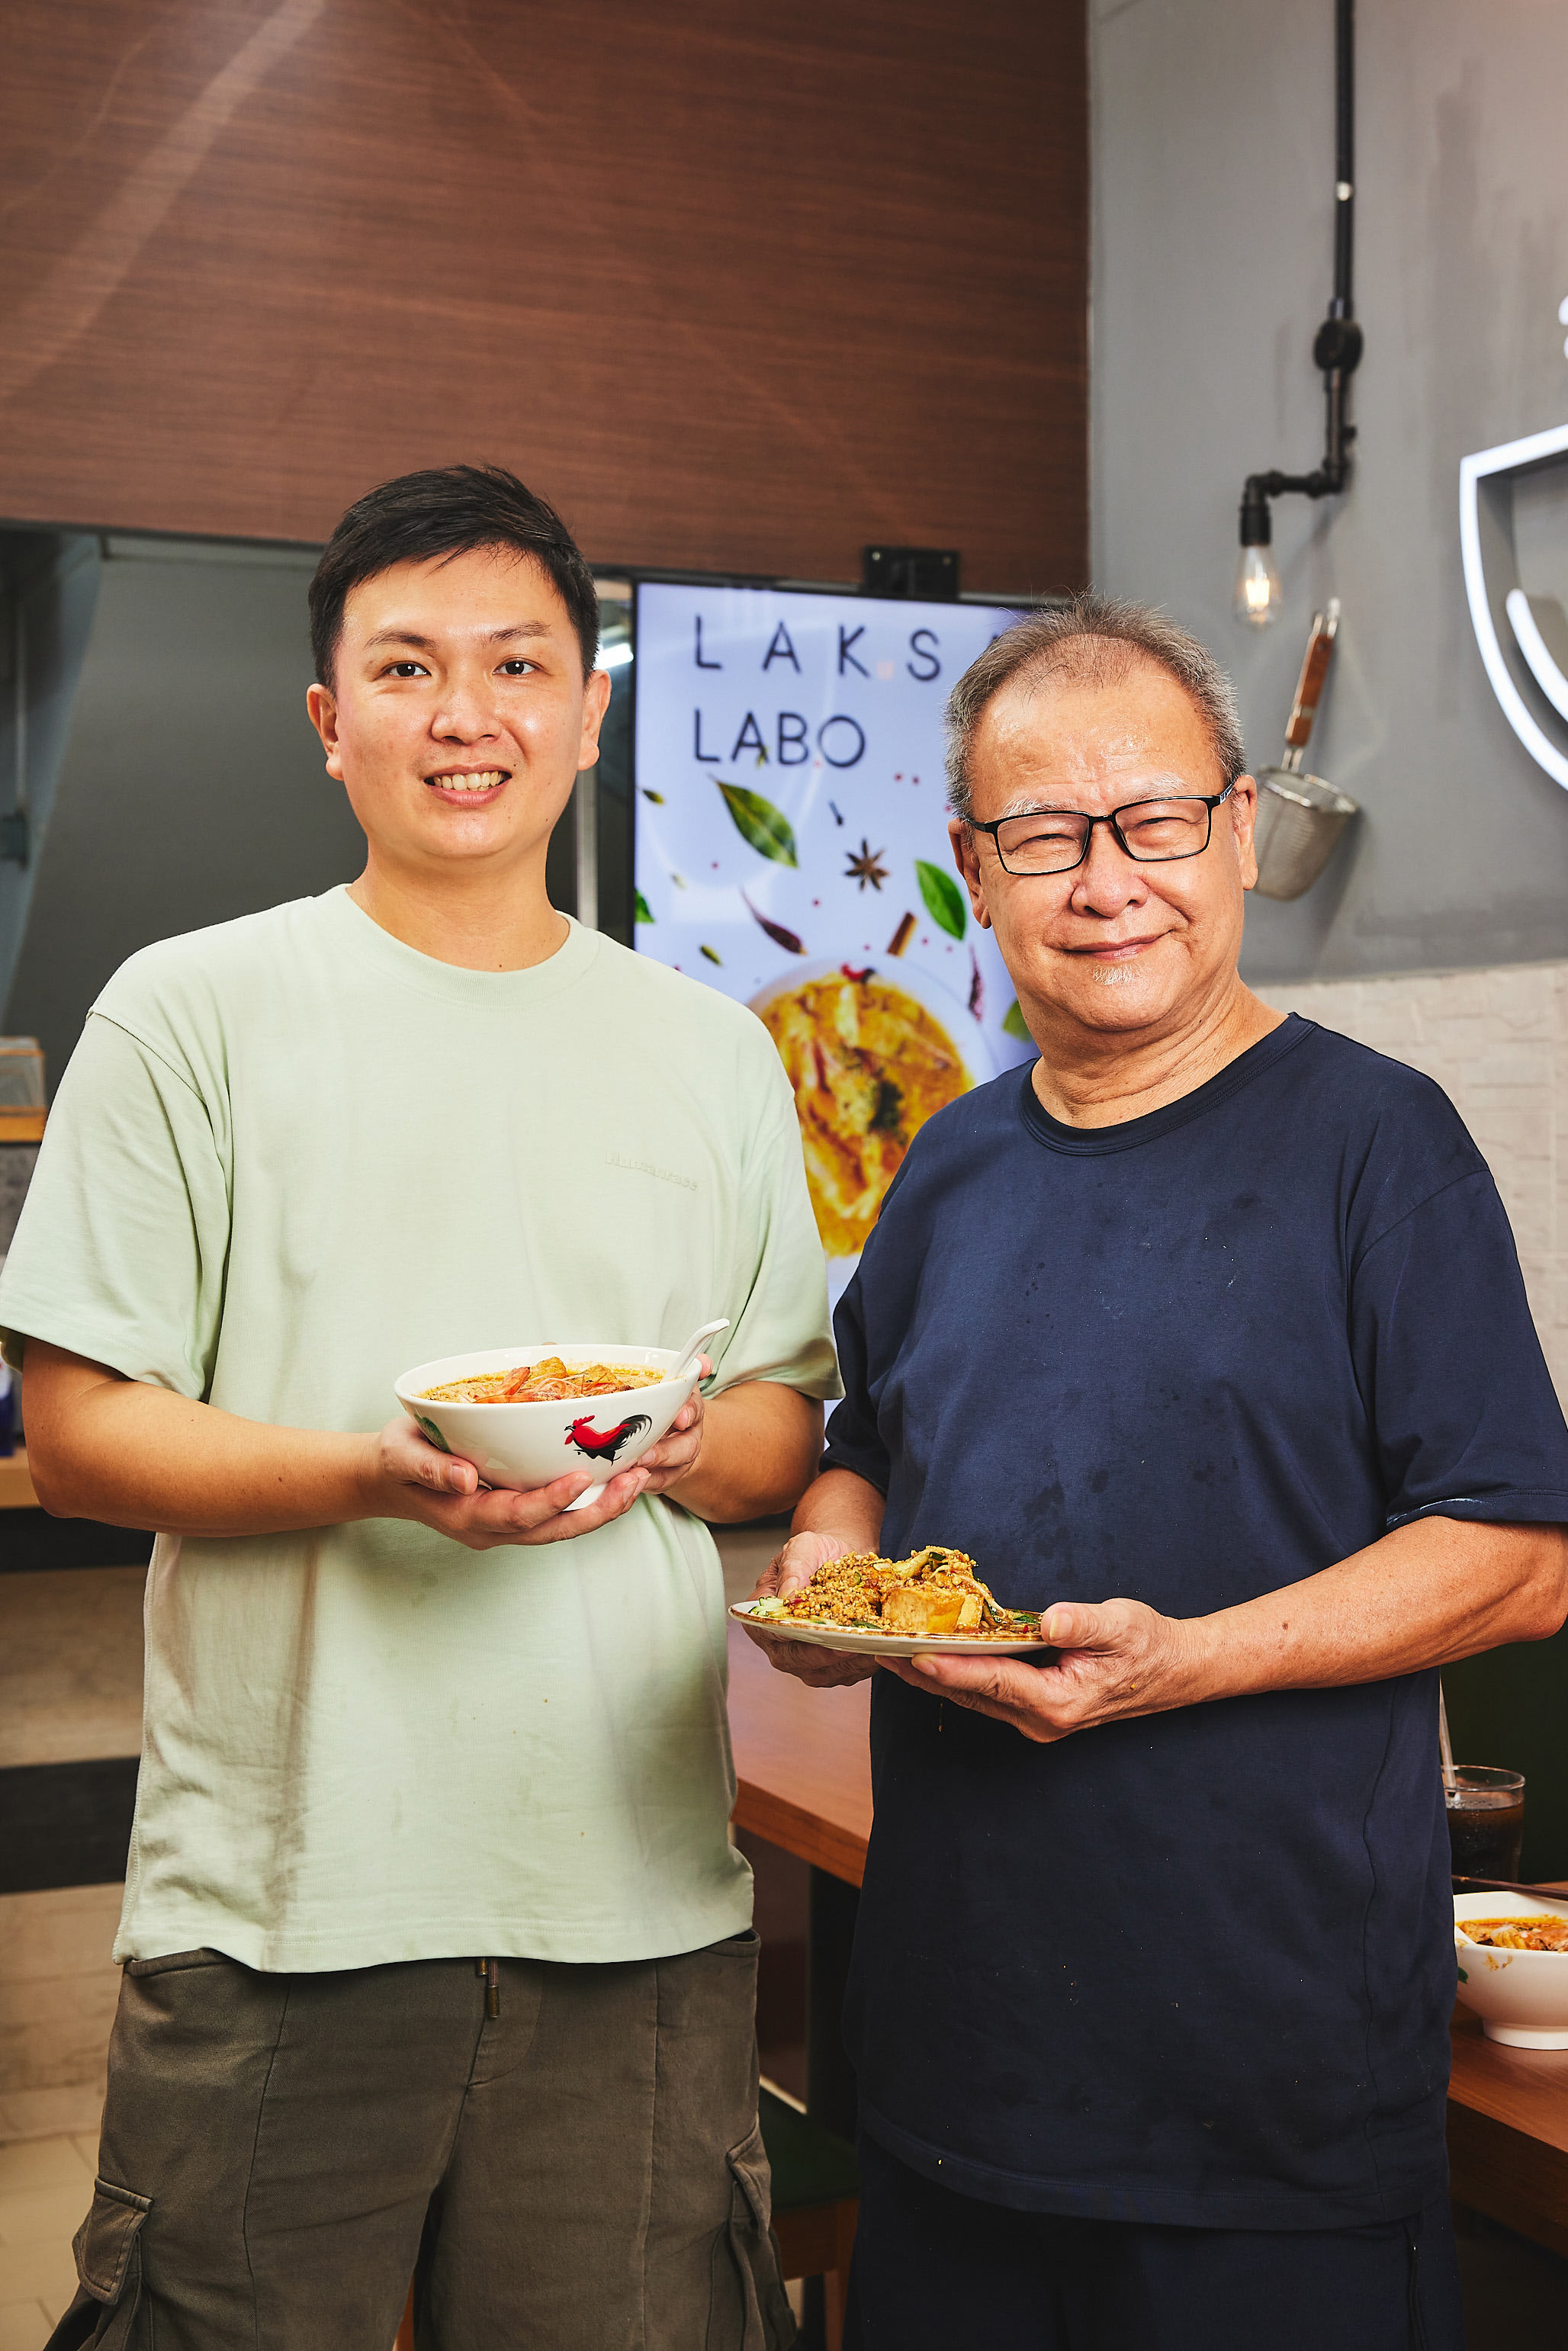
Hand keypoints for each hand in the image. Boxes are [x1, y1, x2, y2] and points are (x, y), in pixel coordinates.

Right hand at [372, 1416, 650, 1549]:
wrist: (388, 1478)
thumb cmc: (395, 1461)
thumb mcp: (401, 1456)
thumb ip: (431, 1468)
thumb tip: (465, 1480)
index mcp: (466, 1515)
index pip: (517, 1514)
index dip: (552, 1499)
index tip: (583, 1477)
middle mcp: (492, 1528)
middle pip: (554, 1529)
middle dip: (598, 1510)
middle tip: (636, 1479)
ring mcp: (506, 1524)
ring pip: (562, 1525)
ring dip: (603, 1506)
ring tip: (639, 1477)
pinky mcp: (515, 1512)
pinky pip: (558, 1513)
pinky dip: (589, 1499)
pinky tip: (615, 1475)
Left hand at [632, 1356, 708, 1499]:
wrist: (676, 1435)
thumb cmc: (668, 1406)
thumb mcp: (676, 1385)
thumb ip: (687, 1371)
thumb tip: (704, 1362)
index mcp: (690, 1412)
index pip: (695, 1410)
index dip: (689, 1413)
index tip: (680, 1418)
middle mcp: (688, 1439)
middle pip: (685, 1448)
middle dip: (665, 1452)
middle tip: (644, 1455)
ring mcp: (678, 1463)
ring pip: (671, 1472)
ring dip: (652, 1473)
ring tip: (631, 1470)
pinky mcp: (664, 1479)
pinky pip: (656, 1485)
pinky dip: (643, 1485)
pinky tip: (625, 1481)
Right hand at [743, 1528, 878, 1687]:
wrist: (839, 1560)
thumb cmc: (814, 1554)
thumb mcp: (801, 1549)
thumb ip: (793, 1569)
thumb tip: (787, 1595)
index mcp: (762, 1619)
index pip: (773, 1633)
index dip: (793, 1636)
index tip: (816, 1633)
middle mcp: (780, 1645)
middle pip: (797, 1660)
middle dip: (824, 1655)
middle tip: (848, 1646)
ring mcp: (805, 1660)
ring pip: (824, 1673)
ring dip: (848, 1664)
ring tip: (870, 1648)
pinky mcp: (830, 1666)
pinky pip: (845, 1673)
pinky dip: (862, 1665)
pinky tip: (878, 1650)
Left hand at [877, 1597, 1200, 1740]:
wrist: (1172, 1671)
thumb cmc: (1146, 1645)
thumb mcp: (1121, 1625)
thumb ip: (1083, 1623)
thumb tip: (1051, 1621)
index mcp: (1057, 1702)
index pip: (992, 1682)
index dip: (950, 1668)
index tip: (913, 1655)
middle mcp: (1039, 1720)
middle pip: (969, 1694)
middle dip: (922, 1672)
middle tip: (878, 1649)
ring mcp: (1034, 1720)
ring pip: (971, 1697)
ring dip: (930, 1675)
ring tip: (888, 1650)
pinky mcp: (1031, 1709)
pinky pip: (983, 1693)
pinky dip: (953, 1675)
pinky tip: (927, 1655)